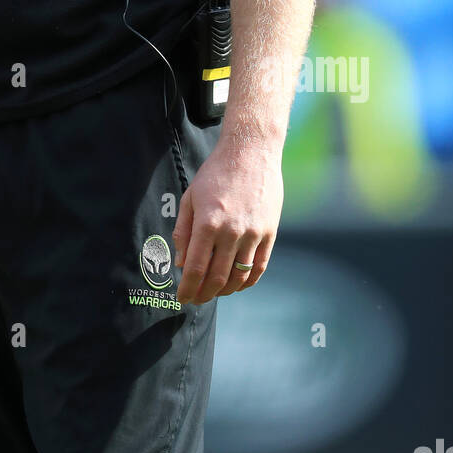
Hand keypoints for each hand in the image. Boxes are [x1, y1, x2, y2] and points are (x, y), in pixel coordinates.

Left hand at [171, 141, 282, 304]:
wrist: (250, 153)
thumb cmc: (215, 173)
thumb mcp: (191, 198)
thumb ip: (184, 231)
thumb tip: (182, 263)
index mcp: (208, 223)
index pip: (196, 268)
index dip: (188, 288)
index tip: (182, 298)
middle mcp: (232, 232)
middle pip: (217, 278)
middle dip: (204, 294)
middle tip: (196, 300)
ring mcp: (254, 234)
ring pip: (239, 276)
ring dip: (224, 291)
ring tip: (214, 293)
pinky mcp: (270, 233)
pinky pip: (259, 267)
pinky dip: (248, 282)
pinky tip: (237, 284)